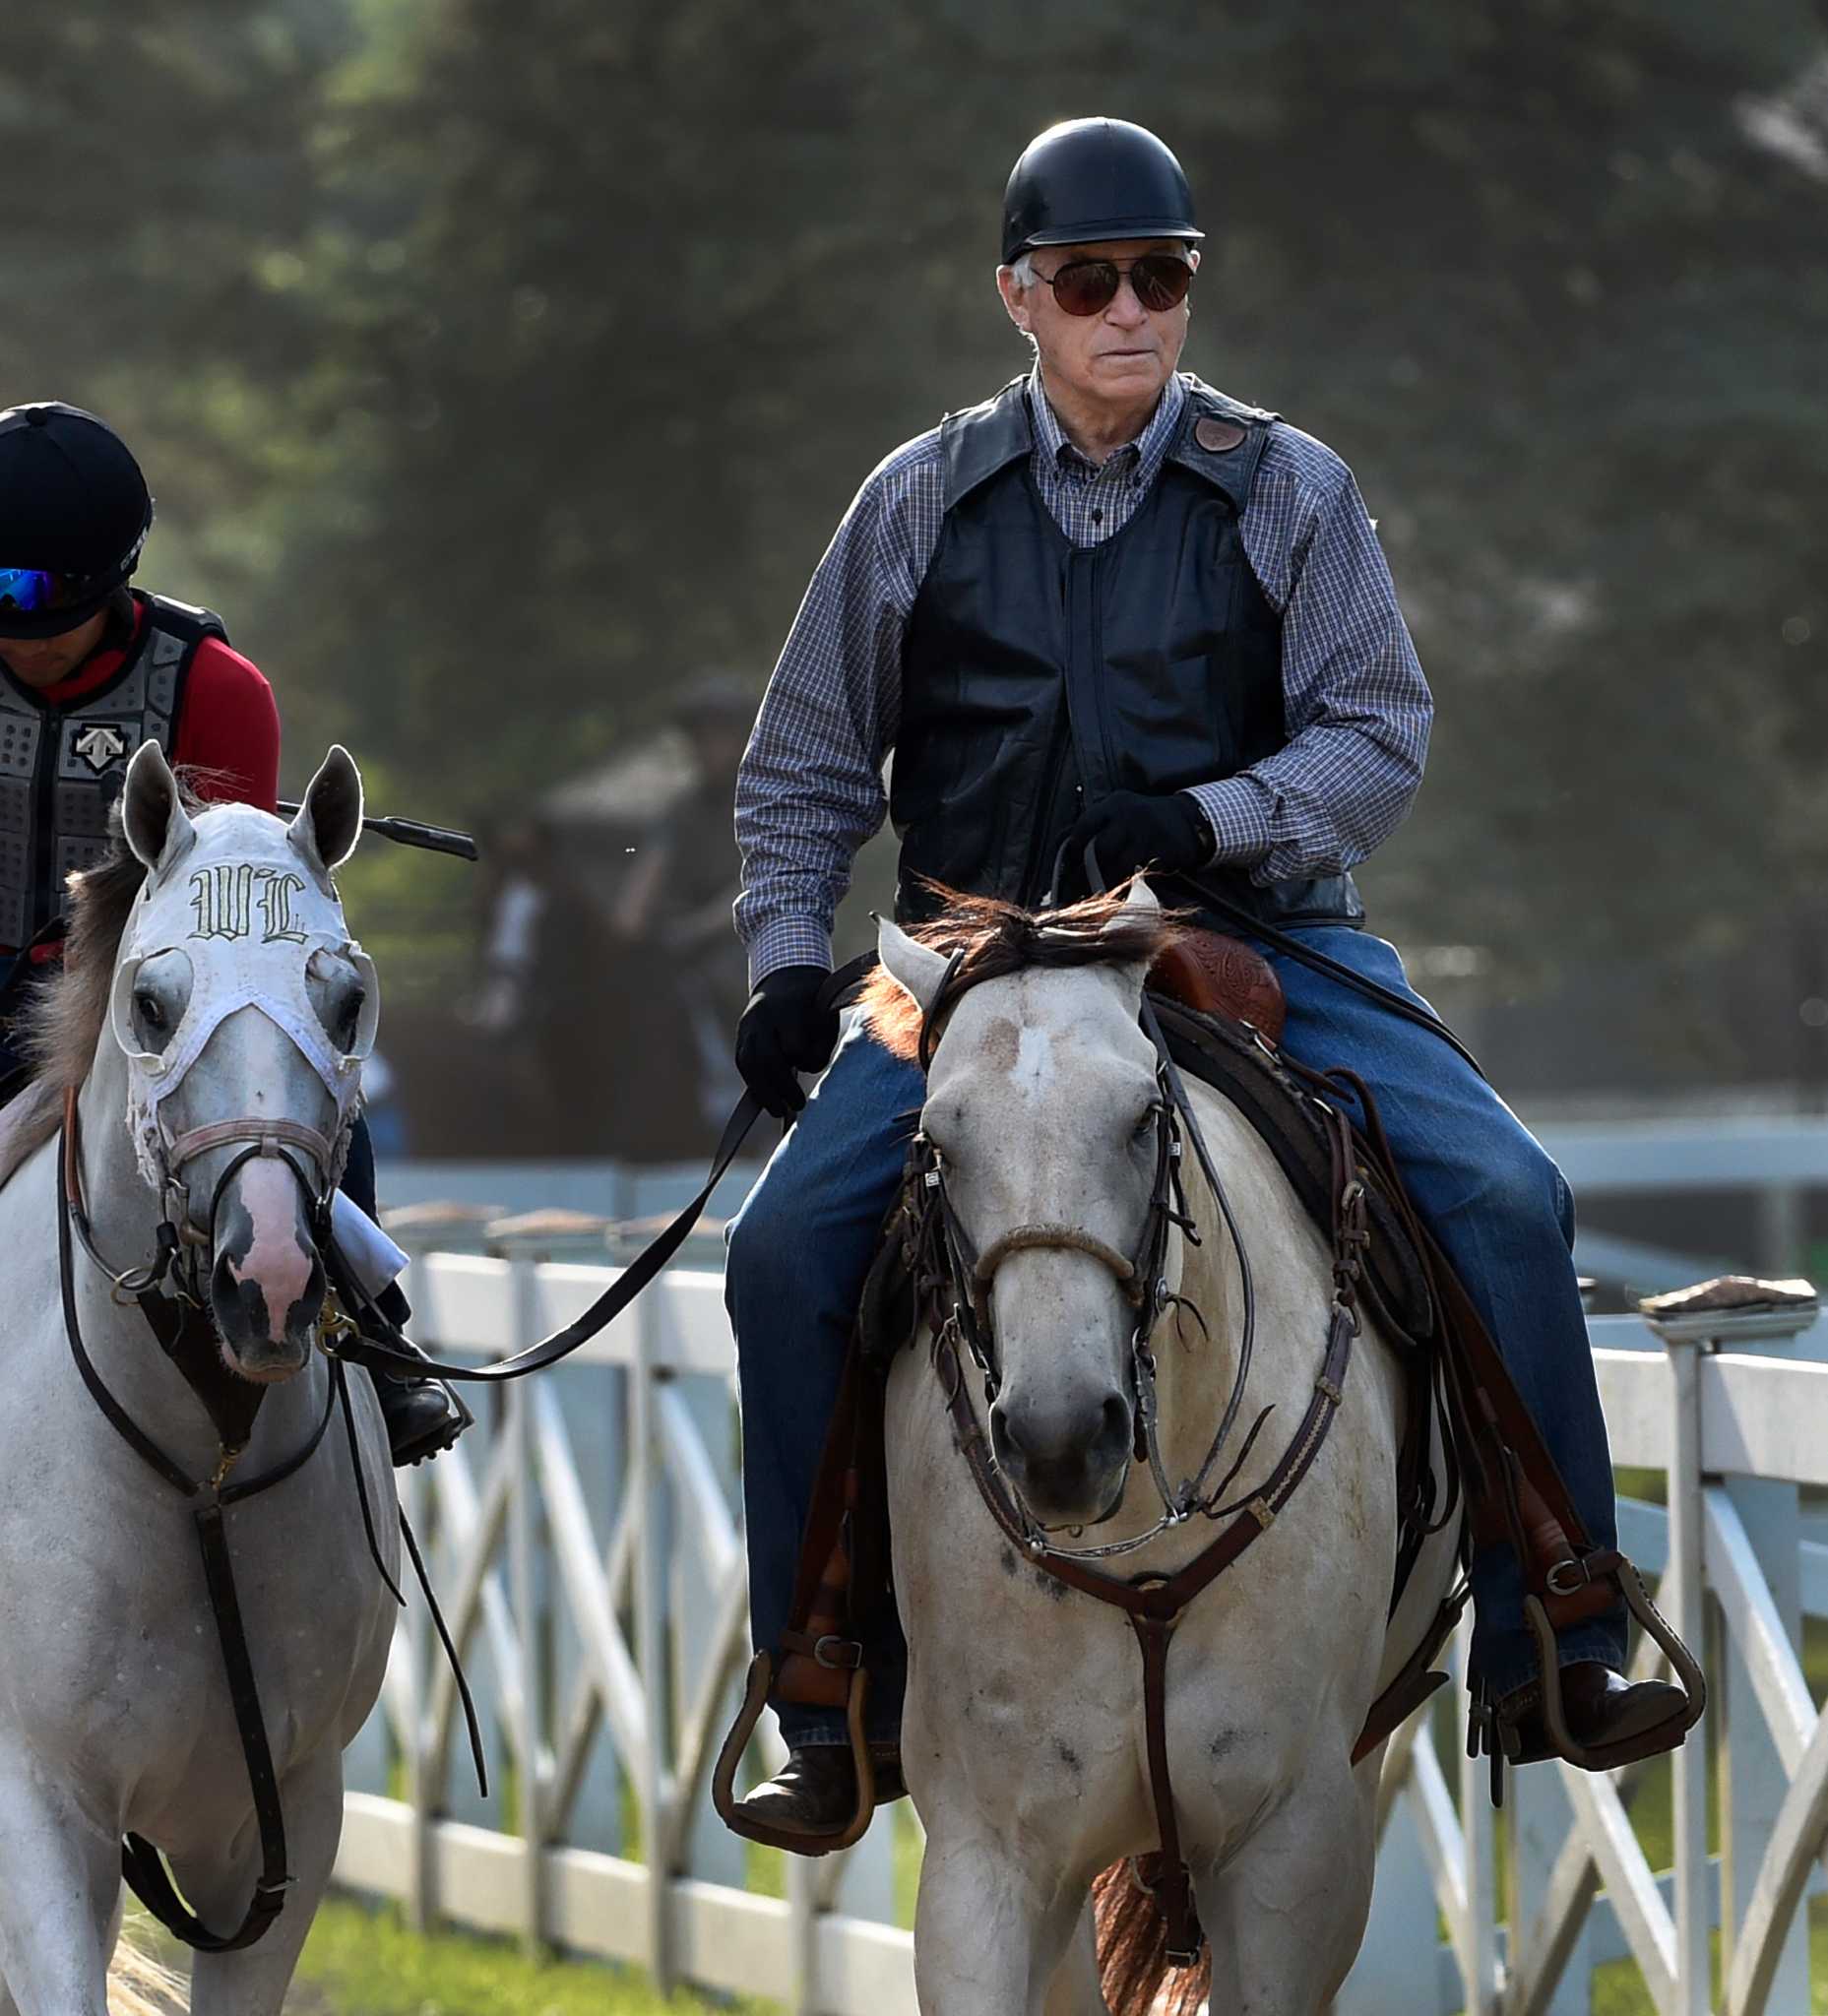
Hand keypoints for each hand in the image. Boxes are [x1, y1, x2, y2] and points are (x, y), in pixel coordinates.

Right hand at [734, 964, 839, 1117]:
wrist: (787, 975)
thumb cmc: (815, 1003)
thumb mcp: (827, 1016)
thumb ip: (820, 1044)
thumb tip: (806, 1069)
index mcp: (789, 1008)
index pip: (793, 1044)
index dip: (804, 1061)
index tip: (811, 1067)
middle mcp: (763, 1017)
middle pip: (766, 1059)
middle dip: (781, 1088)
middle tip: (797, 1106)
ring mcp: (748, 1026)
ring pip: (749, 1064)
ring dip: (763, 1093)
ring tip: (777, 1111)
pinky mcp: (741, 1035)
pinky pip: (743, 1063)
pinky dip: (754, 1083)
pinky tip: (765, 1099)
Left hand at [1057, 790, 1212, 893]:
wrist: (1187, 820)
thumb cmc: (1143, 821)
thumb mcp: (1119, 813)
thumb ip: (1094, 826)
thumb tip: (1061, 845)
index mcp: (1113, 804)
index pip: (1084, 826)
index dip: (1072, 849)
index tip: (1067, 866)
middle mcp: (1129, 814)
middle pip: (1099, 848)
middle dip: (1084, 872)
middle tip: (1074, 889)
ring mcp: (1147, 832)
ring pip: (1117, 865)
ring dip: (1103, 883)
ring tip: (1094, 895)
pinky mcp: (1162, 850)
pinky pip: (1138, 873)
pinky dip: (1125, 885)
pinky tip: (1118, 892)